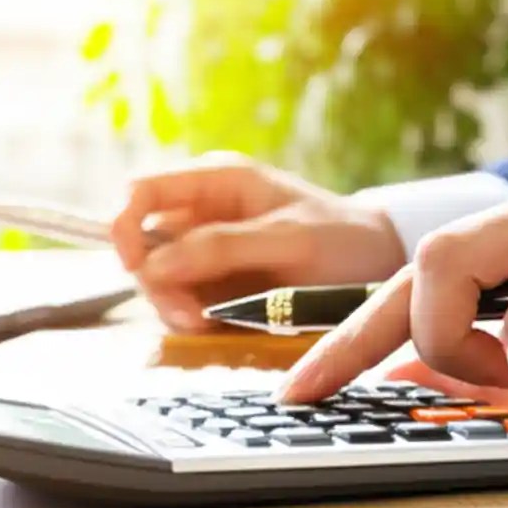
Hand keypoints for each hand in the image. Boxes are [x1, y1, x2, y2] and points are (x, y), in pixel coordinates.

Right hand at [110, 152, 405, 331]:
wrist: (383, 268)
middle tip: (191, 316)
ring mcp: (209, 250)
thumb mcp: (289, 240)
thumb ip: (222, 248)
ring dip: (174, 305)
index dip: (125, 226)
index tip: (136, 267)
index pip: (141, 192)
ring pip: (159, 279)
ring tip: (209, 324)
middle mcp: (204, 212)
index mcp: (216, 182)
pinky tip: (220, 325)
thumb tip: (155, 264)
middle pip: (143, 244)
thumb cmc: (345, 240)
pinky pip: (184, 301)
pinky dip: (193, 318)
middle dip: (157, 281)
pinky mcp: (219, 284)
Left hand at [276, 170, 507, 404]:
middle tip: (362, 388)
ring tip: (496, 371)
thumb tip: (410, 380)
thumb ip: (494, 363)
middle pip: (419, 260)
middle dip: (370, 332)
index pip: (408, 284)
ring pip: (465, 249)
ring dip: (454, 328)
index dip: (344, 336)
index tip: (298, 388)